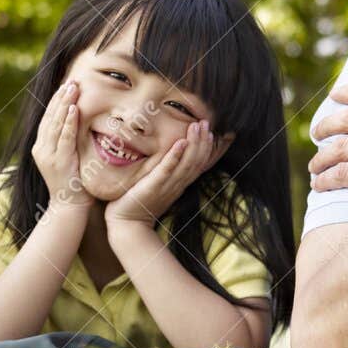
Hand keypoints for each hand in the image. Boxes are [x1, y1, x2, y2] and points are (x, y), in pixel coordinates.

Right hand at [32, 81, 90, 206]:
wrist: (69, 207)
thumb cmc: (73, 183)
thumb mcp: (68, 158)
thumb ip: (68, 142)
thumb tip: (78, 123)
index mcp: (42, 147)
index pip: (49, 118)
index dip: (57, 101)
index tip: (67, 85)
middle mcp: (41, 149)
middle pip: (50, 117)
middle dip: (61, 97)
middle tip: (71, 80)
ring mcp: (48, 155)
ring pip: (56, 124)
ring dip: (64, 104)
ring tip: (73, 87)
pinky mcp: (58, 161)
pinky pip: (64, 138)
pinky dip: (69, 122)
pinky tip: (74, 109)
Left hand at [104, 120, 228, 227]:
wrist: (128, 224)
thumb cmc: (141, 203)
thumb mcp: (160, 186)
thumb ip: (169, 173)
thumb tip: (176, 156)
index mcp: (182, 184)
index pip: (202, 164)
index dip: (213, 149)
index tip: (219, 133)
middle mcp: (178, 184)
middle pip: (198, 161)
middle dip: (204, 141)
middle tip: (207, 123)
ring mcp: (168, 185)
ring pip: (187, 163)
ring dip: (194, 143)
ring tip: (197, 126)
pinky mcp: (154, 186)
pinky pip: (167, 169)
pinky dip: (175, 155)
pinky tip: (180, 142)